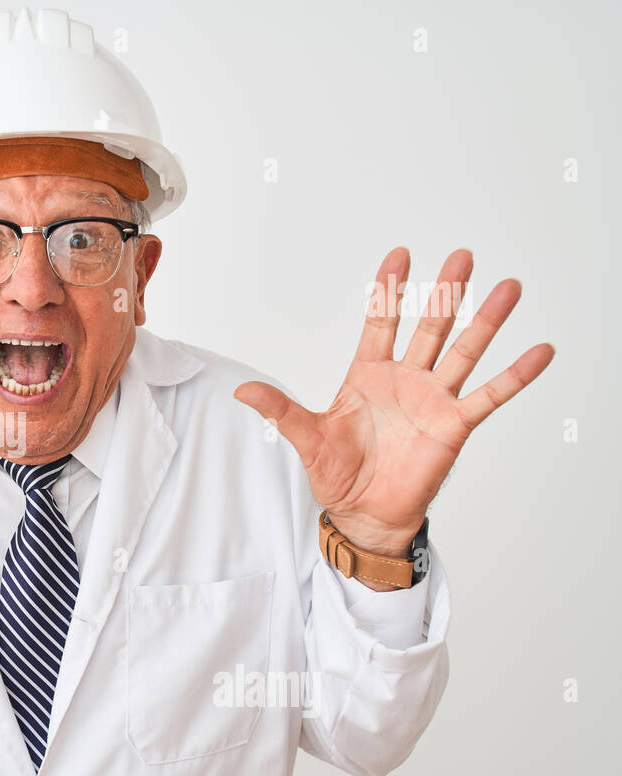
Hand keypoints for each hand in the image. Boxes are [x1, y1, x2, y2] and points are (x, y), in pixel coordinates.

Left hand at [233, 247, 553, 569]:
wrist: (363, 515)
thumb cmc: (337, 476)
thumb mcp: (305, 438)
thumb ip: (279, 410)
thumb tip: (242, 391)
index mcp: (367, 376)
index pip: (380, 321)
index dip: (389, 289)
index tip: (400, 254)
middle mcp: (405, 380)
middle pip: (429, 326)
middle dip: (445, 292)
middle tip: (462, 257)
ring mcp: (433, 400)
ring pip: (464, 351)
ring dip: (486, 321)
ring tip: (508, 288)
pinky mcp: (454, 426)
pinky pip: (490, 396)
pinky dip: (515, 375)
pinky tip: (540, 351)